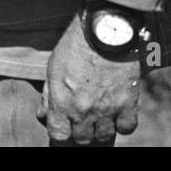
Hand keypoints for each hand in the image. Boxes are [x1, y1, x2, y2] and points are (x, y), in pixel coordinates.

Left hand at [38, 13, 139, 145]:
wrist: (104, 31)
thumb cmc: (74, 46)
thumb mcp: (53, 68)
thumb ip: (48, 95)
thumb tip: (43, 114)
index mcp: (61, 102)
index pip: (58, 135)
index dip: (60, 133)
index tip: (63, 127)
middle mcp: (83, 111)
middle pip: (82, 139)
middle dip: (80, 133)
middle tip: (81, 121)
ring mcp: (106, 110)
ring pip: (103, 137)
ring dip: (99, 131)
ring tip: (98, 118)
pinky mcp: (127, 103)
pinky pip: (126, 128)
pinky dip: (122, 125)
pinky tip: (117, 115)